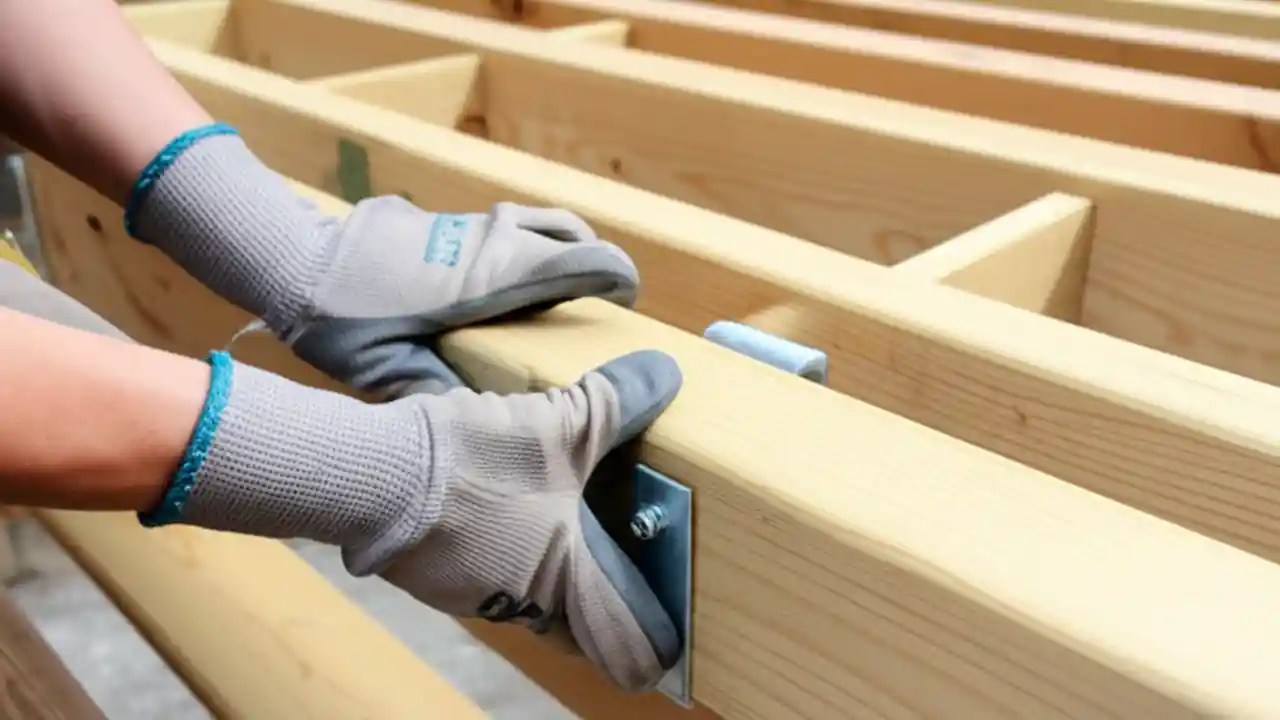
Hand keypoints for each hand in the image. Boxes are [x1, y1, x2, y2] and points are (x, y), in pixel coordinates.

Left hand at [127, 124, 637, 395]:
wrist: (288, 258)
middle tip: (602, 299)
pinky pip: (502, 225)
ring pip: (536, 219)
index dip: (615, 275)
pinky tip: (503, 283)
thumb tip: (482, 430)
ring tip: (563, 287)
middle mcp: (487, 240)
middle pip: (569, 230)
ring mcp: (464, 224)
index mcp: (489, 278)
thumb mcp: (390, 373)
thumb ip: (439, 395)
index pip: (577, 260)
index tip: (627, 301)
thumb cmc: (342, 320)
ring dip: (561, 245)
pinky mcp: (442, 220)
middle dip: (596, 259)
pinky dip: (522, 244)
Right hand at [142, 346, 684, 690]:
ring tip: (553, 518)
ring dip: (539, 564)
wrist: (374, 473)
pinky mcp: (428, 574)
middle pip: (570, 622)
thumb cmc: (481, 464)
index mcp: (565, 582)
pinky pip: (478, 569)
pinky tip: (490, 503)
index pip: (621, 647)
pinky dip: (494, 545)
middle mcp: (520, 603)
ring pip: (521, 592)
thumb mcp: (561, 425)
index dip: (648, 648)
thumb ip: (615, 404)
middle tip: (612, 568)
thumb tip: (665, 373)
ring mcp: (468, 594)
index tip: (666, 644)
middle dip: (593, 602)